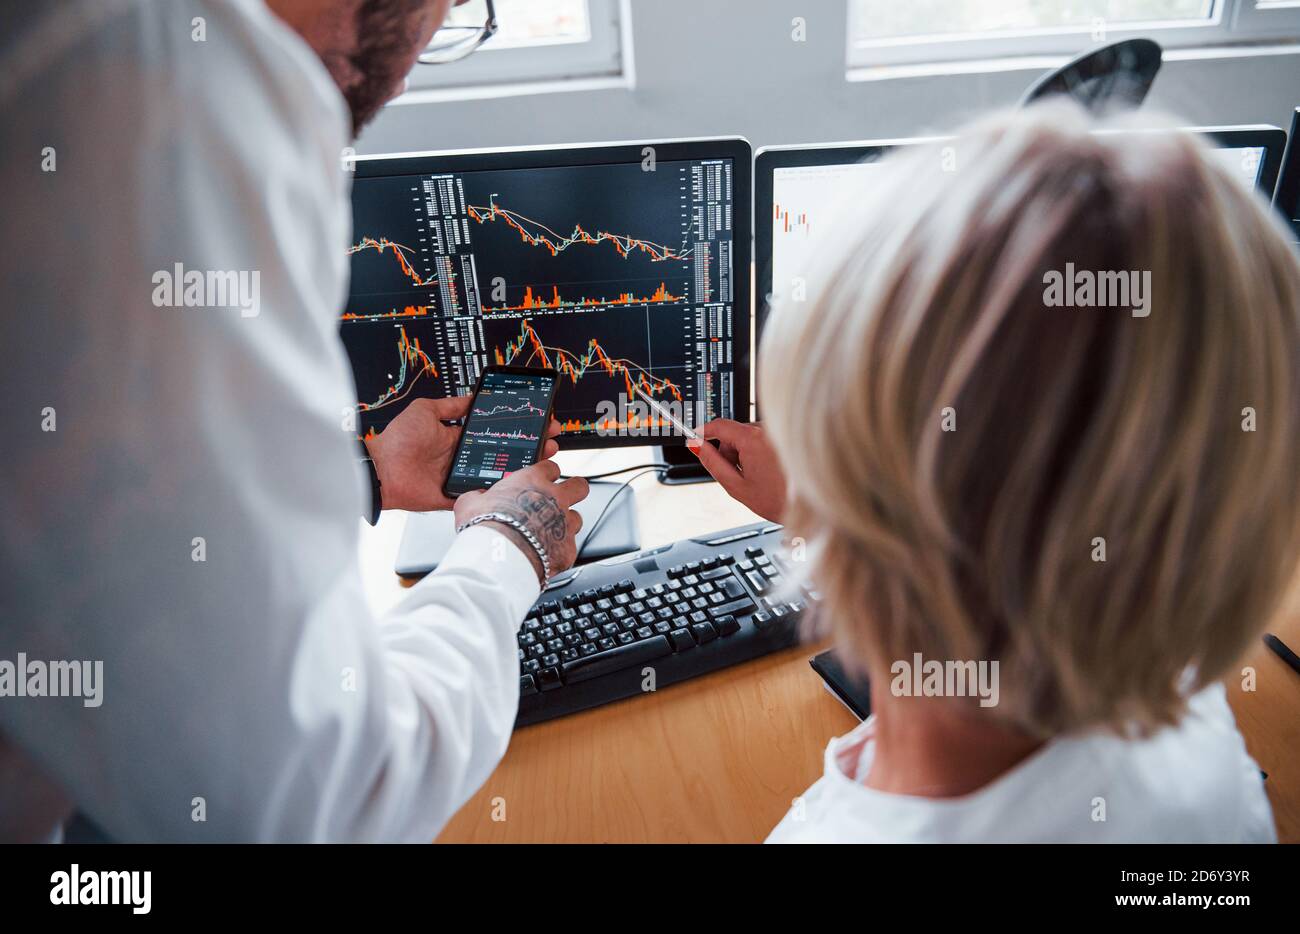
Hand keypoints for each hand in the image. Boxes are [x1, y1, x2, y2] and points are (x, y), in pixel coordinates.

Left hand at [364, 396, 560, 512]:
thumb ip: (452, 405)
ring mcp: (462, 477)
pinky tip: (522, 485)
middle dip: (530, 447)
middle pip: (504, 453)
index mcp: (458, 438)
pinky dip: (501, 492)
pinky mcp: (457, 496)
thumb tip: (473, 396)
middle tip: (550, 441)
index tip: (536, 421)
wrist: (381, 471)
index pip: (495, 432)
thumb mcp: (426, 411)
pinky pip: (483, 495)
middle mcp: (463, 458)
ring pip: (499, 474)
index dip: (517, 428)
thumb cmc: (398, 440)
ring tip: (544, 461)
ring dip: (522, 469)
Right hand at [452, 460, 589, 583]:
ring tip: (550, 533)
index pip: (550, 467)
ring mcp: (564, 524)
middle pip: (579, 486)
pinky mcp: (568, 550)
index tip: (541, 480)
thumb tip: (475, 498)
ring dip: (566, 524)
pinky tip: (546, 556)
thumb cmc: (485, 528)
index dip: (547, 474)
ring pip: (577, 518)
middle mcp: (554, 499)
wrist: (499, 558)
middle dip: (574, 490)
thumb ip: (477, 497)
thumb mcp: (469, 504)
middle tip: (563, 498)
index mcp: (532, 481)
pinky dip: (560, 551)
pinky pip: (569, 548)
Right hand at [691, 419, 787, 522]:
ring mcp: (780, 430)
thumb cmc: (779, 500)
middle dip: (730, 451)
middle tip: (737, 474)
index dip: (704, 432)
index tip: (696, 438)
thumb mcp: (736, 485)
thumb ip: (712, 463)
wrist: (811, 506)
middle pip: (734, 432)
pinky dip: (760, 450)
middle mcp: (769, 429)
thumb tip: (697, 446)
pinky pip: (764, 437)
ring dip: (746, 452)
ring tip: (758, 475)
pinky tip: (769, 469)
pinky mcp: (788, 434)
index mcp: (754, 439)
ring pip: (749, 435)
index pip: (719, 425)